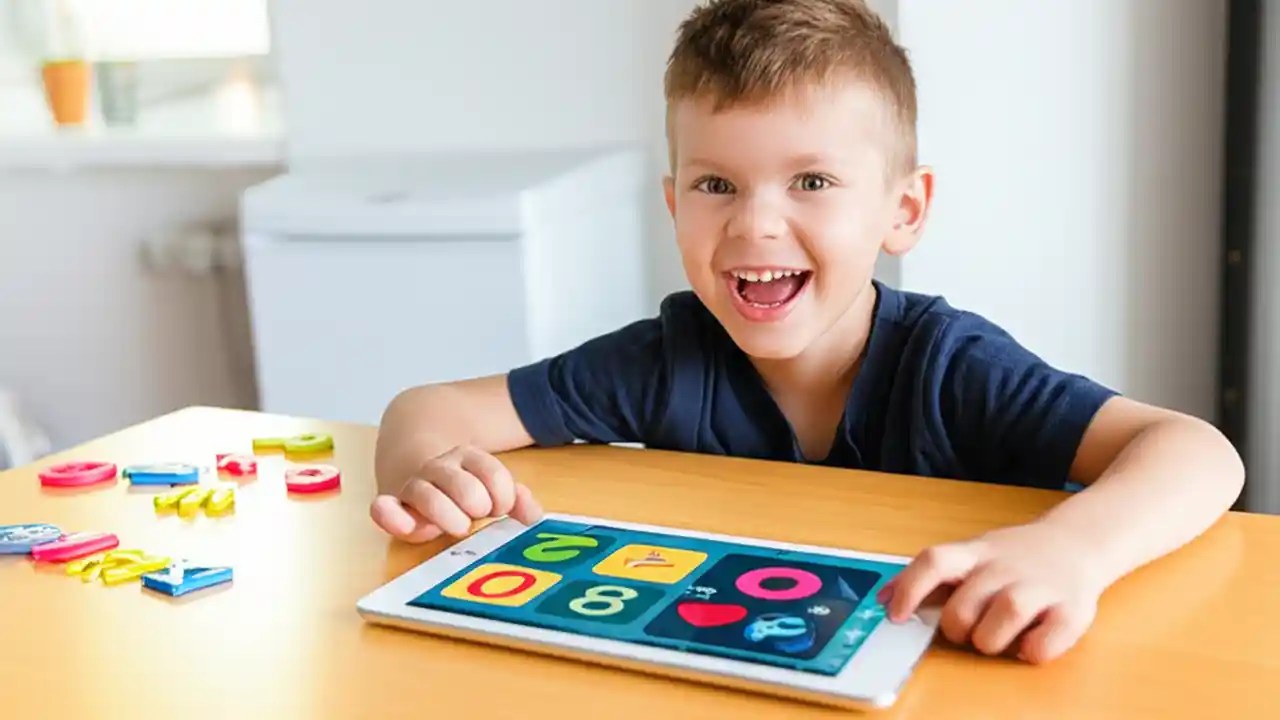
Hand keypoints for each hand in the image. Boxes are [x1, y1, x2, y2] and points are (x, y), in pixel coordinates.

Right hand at [369, 445, 542, 541]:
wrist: (410, 457)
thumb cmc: (459, 485)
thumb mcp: (488, 485)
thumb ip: (514, 497)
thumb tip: (533, 517)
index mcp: (469, 459)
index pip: (492, 474)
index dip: (503, 494)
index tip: (501, 507)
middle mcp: (441, 469)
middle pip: (463, 485)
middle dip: (475, 503)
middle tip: (476, 514)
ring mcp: (415, 485)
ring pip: (427, 495)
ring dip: (444, 513)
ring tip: (457, 526)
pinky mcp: (391, 504)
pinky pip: (384, 508)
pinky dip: (391, 517)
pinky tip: (405, 526)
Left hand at [879, 522, 1106, 663]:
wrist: (1079, 542)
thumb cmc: (1012, 557)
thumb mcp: (969, 555)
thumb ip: (928, 576)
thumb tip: (882, 599)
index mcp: (975, 553)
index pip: (934, 562)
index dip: (910, 589)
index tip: (895, 616)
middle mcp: (1005, 566)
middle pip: (964, 606)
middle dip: (957, 629)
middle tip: (969, 628)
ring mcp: (1040, 586)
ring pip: (1005, 616)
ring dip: (991, 639)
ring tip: (997, 637)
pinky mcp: (1072, 609)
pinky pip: (1047, 641)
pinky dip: (1034, 650)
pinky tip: (1029, 643)